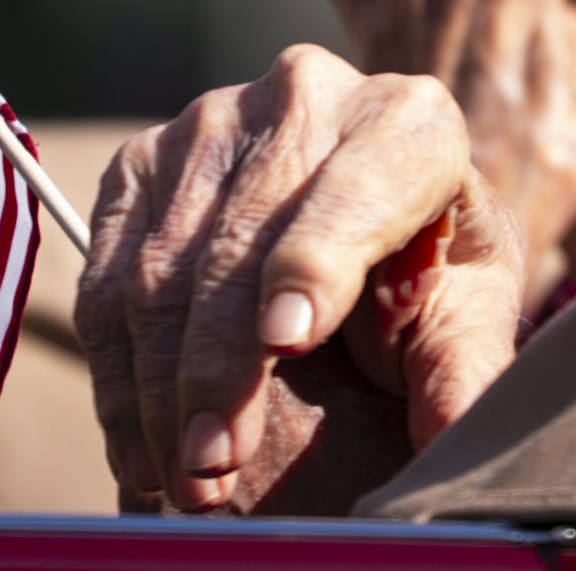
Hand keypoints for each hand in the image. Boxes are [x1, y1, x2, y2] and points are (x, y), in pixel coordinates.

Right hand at [73, 46, 524, 512]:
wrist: (371, 210)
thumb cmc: (429, 267)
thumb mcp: (468, 313)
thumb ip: (463, 372)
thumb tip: (452, 440)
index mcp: (409, 121)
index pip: (356, 189)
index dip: (316, 262)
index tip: (287, 341)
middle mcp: (307, 99)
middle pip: (244, 238)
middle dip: (221, 365)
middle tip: (215, 463)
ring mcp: (213, 121)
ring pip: (164, 266)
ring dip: (162, 386)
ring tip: (184, 476)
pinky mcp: (142, 159)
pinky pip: (107, 279)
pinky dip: (118, 375)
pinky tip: (142, 445)